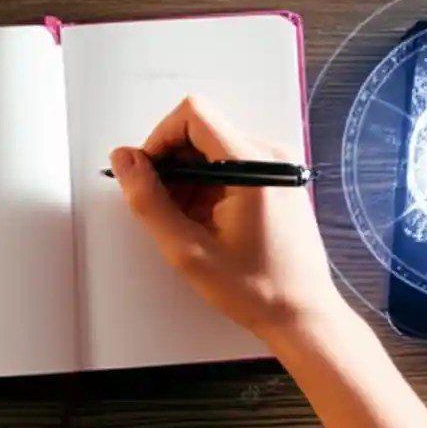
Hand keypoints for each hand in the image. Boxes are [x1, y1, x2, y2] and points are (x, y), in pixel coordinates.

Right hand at [109, 97, 344, 337]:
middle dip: (173, 163)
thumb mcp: (188, 250)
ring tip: (191, 222)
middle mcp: (271, 154)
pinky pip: (231, 162)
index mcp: (254, 165)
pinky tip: (209, 220)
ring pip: (213, 146)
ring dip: (190, 177)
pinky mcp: (278, 176)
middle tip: (167, 208)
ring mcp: (279, 164)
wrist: (302, 313)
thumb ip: (149, 200)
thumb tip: (124, 160)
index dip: (160, 138)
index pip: (194, 114)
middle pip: (202, 128)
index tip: (149, 174)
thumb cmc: (255, 289)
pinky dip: (209, 185)